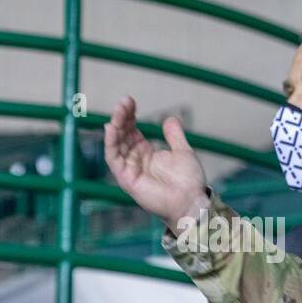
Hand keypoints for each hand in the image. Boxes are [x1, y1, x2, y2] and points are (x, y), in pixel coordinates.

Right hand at [104, 95, 209, 229]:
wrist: (191, 201)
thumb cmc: (188, 181)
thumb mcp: (182, 152)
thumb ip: (174, 136)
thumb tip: (170, 117)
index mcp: (146, 153)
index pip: (131, 130)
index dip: (129, 116)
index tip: (130, 101)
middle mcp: (135, 160)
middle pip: (122, 135)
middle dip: (121, 117)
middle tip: (124, 101)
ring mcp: (129, 170)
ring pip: (116, 144)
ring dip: (115, 126)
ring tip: (118, 110)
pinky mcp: (126, 179)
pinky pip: (114, 159)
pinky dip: (110, 143)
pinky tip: (111, 128)